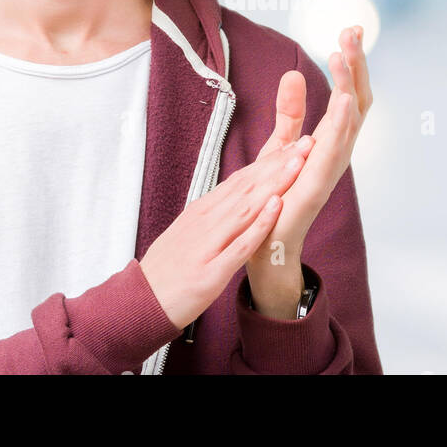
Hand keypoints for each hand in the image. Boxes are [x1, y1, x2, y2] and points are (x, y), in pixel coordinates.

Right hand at [139, 133, 315, 328]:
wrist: (140, 303)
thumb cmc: (167, 270)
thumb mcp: (188, 233)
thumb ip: (212, 215)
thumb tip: (236, 199)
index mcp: (201, 212)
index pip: (241, 179)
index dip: (269, 161)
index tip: (293, 146)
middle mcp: (205, 222)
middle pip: (248, 186)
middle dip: (279, 164)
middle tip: (306, 143)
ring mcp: (207, 245)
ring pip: (246, 207)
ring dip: (274, 184)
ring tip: (298, 164)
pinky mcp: (209, 272)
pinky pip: (239, 245)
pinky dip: (258, 225)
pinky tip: (276, 208)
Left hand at [246, 25, 372, 316]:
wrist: (266, 246)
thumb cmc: (278, 197)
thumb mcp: (281, 146)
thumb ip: (289, 111)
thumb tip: (292, 72)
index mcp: (332, 141)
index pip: (351, 93)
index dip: (353, 63)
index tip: (351, 29)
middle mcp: (338, 153)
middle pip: (358, 101)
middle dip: (357, 65)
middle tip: (352, 31)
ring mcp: (330, 170)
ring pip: (350, 121)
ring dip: (351, 85)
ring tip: (347, 53)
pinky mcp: (315, 186)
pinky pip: (333, 151)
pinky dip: (342, 124)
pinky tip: (344, 100)